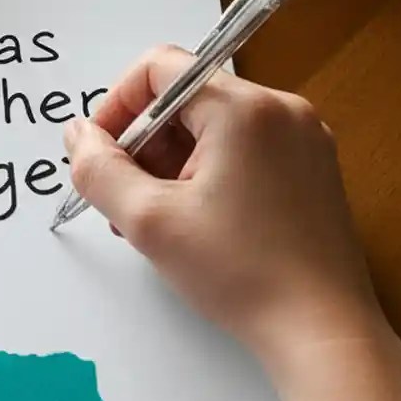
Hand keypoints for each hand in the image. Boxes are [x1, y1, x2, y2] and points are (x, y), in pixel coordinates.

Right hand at [64, 45, 400, 400]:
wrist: (322, 333)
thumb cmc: (245, 275)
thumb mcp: (148, 220)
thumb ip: (98, 169)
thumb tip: (78, 135)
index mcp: (245, 108)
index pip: (160, 67)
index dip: (117, 105)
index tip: (102, 152)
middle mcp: (281, 110)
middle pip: (186, 98)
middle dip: (144, 143)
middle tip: (127, 199)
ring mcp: (303, 140)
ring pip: (213, 127)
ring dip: (172, 163)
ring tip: (158, 219)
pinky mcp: (311, 170)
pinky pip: (243, 150)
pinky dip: (208, 174)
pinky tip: (194, 222)